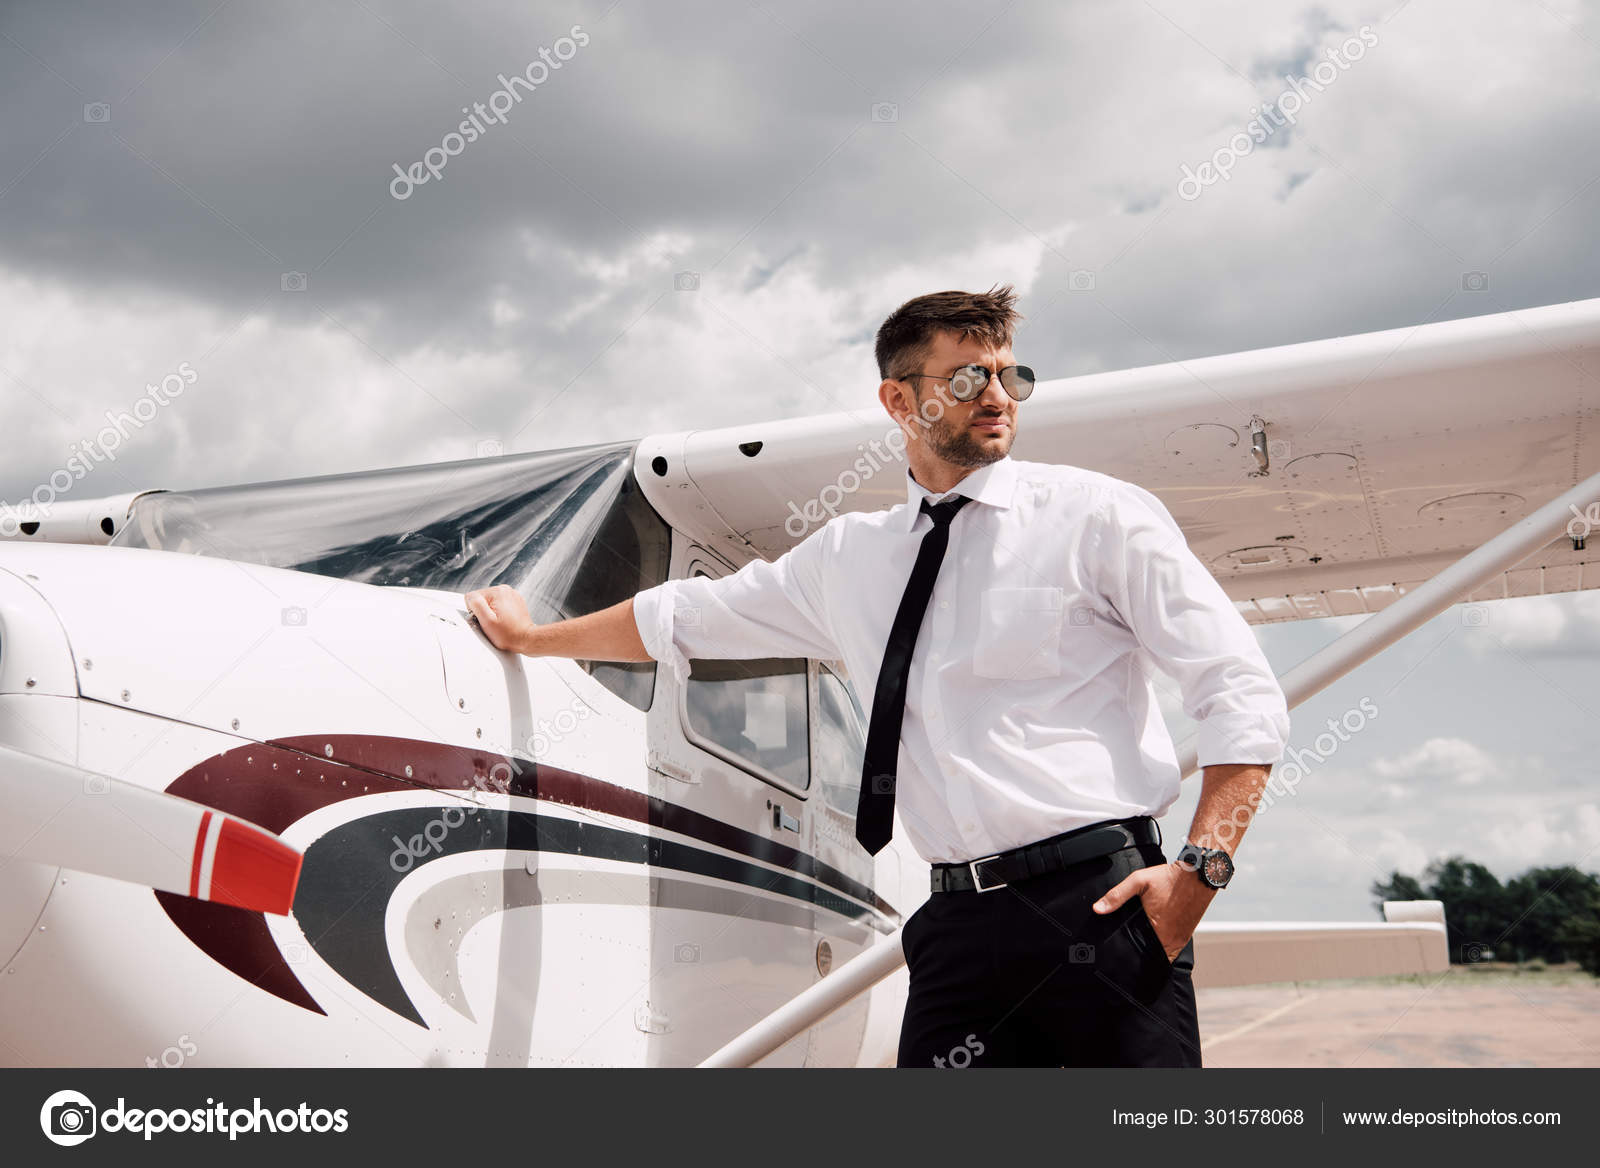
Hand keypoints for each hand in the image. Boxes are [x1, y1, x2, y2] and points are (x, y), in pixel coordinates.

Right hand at [463, 585, 535, 653]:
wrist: (526, 639)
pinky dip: (500, 612)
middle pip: (482, 598)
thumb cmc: (508, 634)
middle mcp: (506, 590)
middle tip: (493, 623)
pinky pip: (500, 604)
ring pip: (491, 602)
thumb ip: (476, 604)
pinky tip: (505, 621)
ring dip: (492, 612)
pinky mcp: (516, 601)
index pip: (473, 596)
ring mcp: (512, 595)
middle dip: (484, 611)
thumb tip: (470, 597)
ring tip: (500, 622)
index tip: (485, 620)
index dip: (475, 611)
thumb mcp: (487, 621)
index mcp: (498, 592)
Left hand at [1092, 861, 1214, 961]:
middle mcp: (1171, 937)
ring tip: (1143, 946)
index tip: (1124, 955)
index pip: (1142, 952)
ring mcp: (1181, 937)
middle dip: (1142, 955)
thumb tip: (1098, 908)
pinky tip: (1157, 939)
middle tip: (1131, 951)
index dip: (1132, 956)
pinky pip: (1175, 949)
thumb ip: (1117, 895)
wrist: (1198, 874)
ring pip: (1165, 955)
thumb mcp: (1138, 881)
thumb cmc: (1170, 878)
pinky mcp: (1188, 934)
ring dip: (1155, 952)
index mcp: (1158, 928)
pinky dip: (1166, 947)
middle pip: (1153, 956)